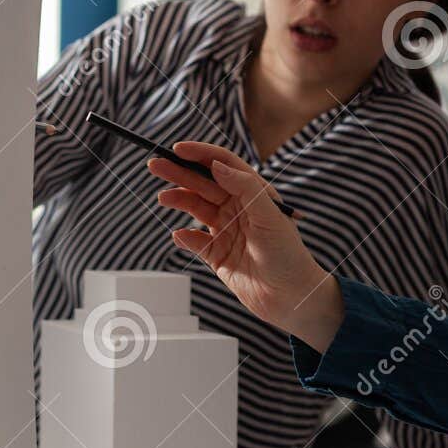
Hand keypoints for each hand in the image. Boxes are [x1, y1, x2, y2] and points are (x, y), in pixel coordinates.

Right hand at [150, 141, 345, 349]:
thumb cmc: (289, 256)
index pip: (223, 165)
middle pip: (203, 183)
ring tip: (163, 198)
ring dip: (178, 200)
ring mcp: (226, 231)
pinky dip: (184, 236)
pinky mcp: (217, 255)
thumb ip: (244, 188)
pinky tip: (179, 234)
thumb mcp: (270, 216)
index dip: (201, 154)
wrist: (291, 298)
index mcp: (254, 194)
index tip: (178, 149)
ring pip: (195, 208)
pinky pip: (194, 241)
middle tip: (156, 164)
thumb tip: (218, 166)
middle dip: (179, 172)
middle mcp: (238, 209)